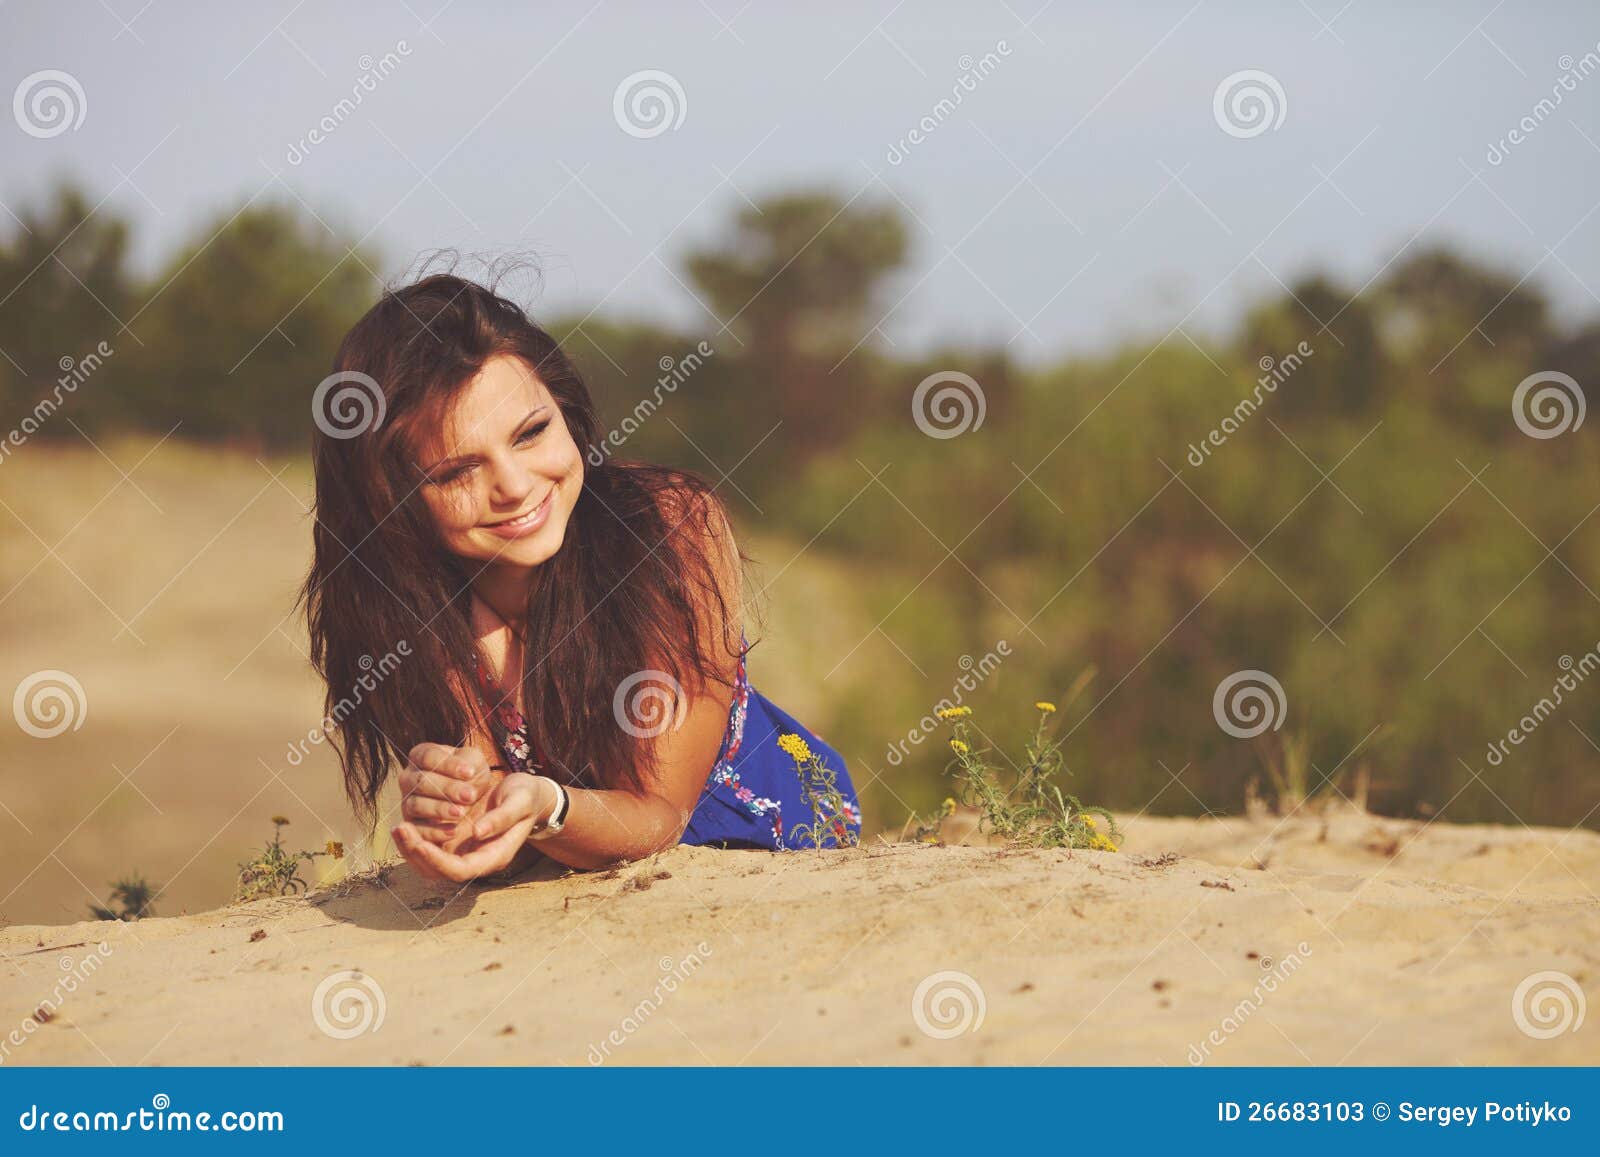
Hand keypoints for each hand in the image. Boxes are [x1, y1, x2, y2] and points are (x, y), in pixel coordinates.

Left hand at [392, 772, 557, 882]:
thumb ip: (502, 818)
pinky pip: (429, 848)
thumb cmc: (526, 797)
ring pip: (429, 864)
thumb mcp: (520, 801)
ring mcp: (463, 851)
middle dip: (416, 854)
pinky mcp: (455, 840)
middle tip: (400, 829)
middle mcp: (476, 858)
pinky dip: (415, 840)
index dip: (437, 860)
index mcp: (494, 855)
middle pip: (439, 872)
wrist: (526, 795)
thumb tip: (477, 833)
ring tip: (398, 828)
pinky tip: (405, 823)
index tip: (419, 843)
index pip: (460, 870)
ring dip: (411, 850)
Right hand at [396, 741, 497, 851]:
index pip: (429, 757)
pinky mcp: (410, 824)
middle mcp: (408, 778)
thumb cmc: (470, 775)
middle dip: (447, 789)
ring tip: (461, 813)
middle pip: (421, 782)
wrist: (470, 800)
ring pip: (416, 805)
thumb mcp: (475, 762)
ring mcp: (406, 801)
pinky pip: (416, 829)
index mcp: (420, 755)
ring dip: (440, 809)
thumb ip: (471, 762)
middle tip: (469, 795)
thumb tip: (467, 774)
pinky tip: (454, 830)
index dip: (449, 765)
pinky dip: (434, 831)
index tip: (470, 773)